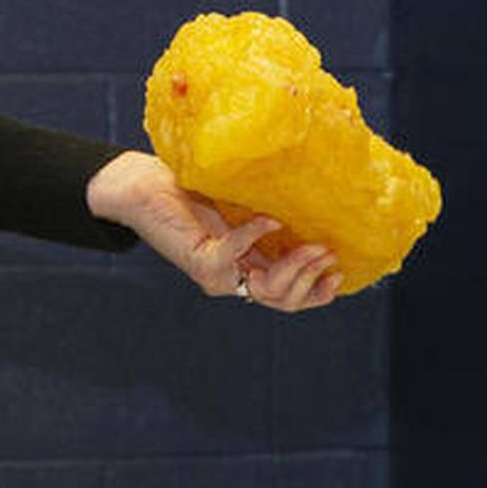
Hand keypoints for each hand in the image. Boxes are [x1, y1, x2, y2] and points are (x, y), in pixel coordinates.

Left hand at [86, 151, 340, 312]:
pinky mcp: (200, 260)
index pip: (290, 298)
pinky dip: (256, 236)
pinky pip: (235, 255)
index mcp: (248, 270)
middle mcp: (233, 279)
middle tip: (328, 251)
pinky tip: (270, 219)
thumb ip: (275, 218)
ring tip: (312, 244)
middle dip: (313, 279)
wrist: (146, 186)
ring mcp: (216, 274)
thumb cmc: (193, 191)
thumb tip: (322, 210)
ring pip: (268, 291)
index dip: (318, 292)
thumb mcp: (246, 206)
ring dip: (296, 267)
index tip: (340, 269)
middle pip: (285, 301)